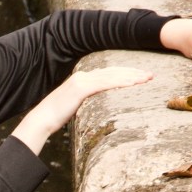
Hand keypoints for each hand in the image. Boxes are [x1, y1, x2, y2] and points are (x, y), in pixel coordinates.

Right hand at [13, 66, 153, 153]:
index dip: (125, 73)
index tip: (140, 76)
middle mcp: (82, 76)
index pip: (107, 73)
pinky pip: (105, 84)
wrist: (42, 119)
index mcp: (81, 79)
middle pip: (112, 71)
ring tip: (146, 78)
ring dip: (131, 77)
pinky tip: (132, 84)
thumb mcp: (74, 106)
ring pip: (111, 76)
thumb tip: (99, 108)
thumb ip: (86, 102)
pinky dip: (120, 83)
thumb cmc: (56, 117)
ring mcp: (81, 81)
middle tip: (150, 74)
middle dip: (132, 72)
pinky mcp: (81, 89)